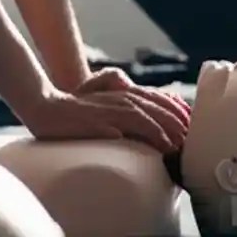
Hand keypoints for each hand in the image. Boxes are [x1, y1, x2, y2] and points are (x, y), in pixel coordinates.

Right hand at [20, 69, 190, 152]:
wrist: (44, 109)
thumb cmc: (73, 114)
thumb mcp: (101, 108)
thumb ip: (120, 109)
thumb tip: (137, 124)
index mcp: (122, 93)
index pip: (158, 98)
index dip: (177, 110)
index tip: (191, 125)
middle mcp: (120, 96)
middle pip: (159, 105)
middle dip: (178, 121)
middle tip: (192, 138)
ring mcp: (112, 106)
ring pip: (149, 113)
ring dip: (169, 127)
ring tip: (181, 143)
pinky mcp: (103, 118)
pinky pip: (133, 123)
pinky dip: (150, 131)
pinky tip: (161, 143)